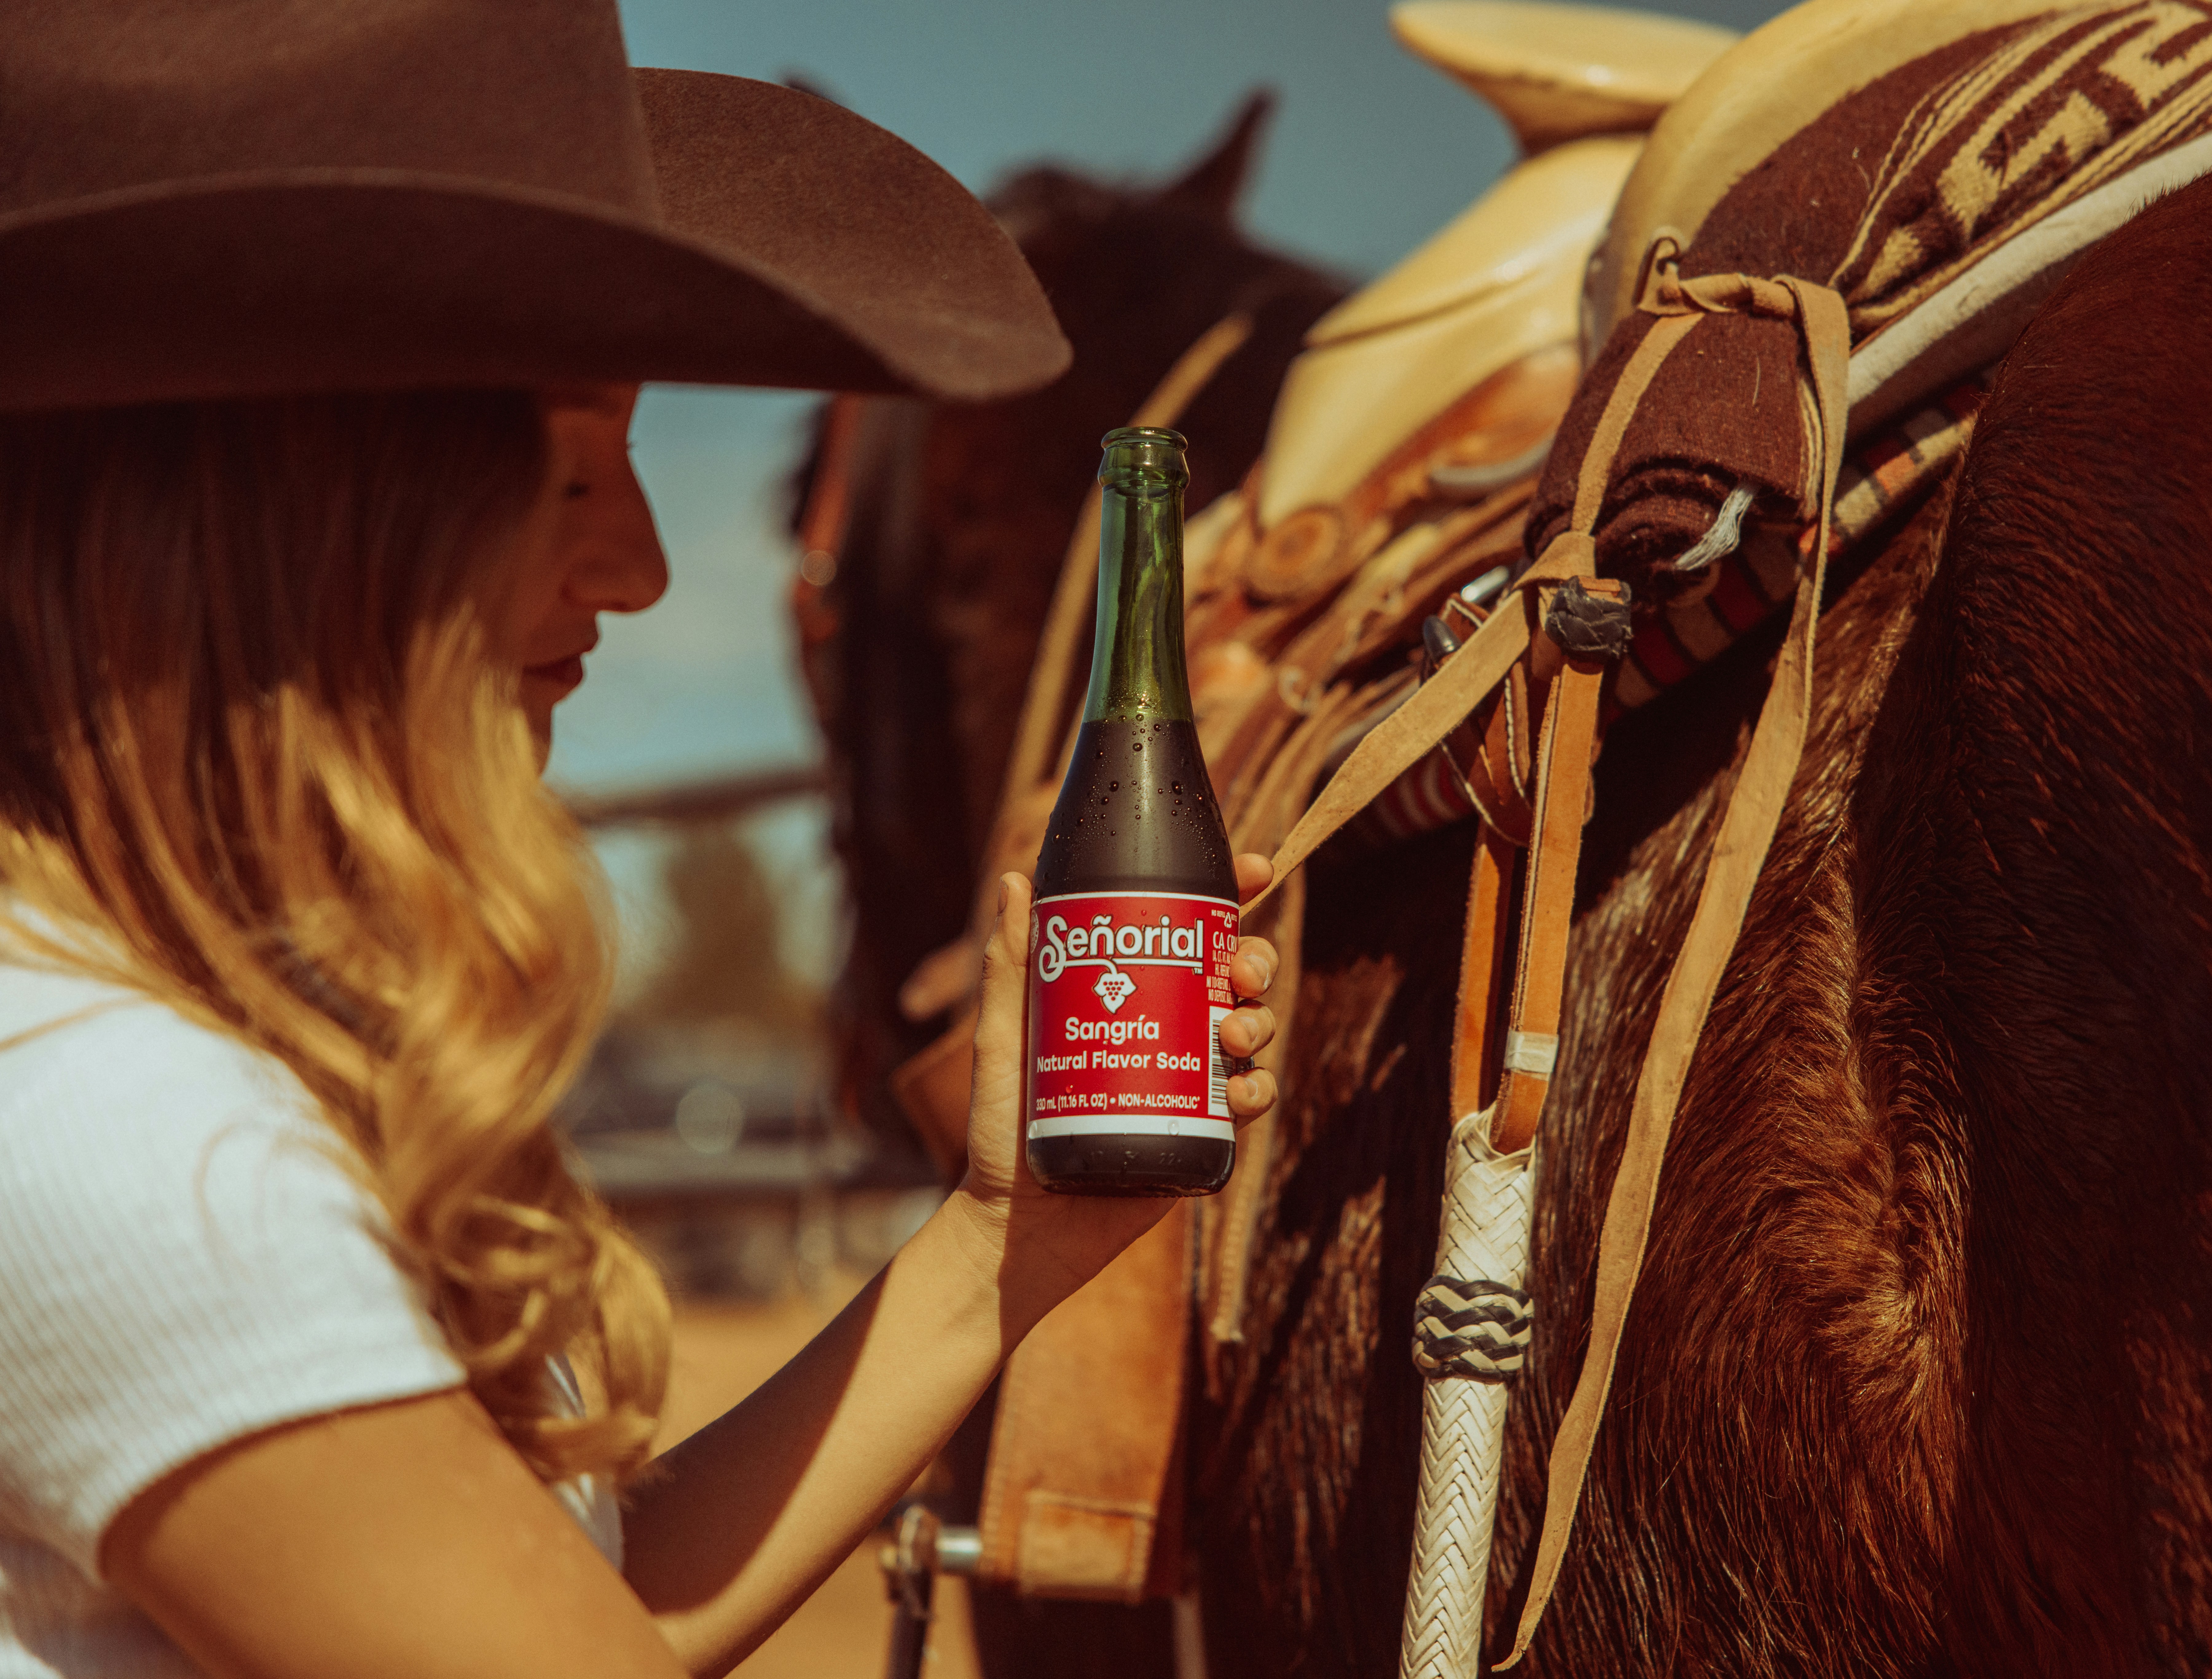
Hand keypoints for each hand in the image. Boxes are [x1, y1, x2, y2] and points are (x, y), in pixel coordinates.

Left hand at [940, 855, 1279, 1323]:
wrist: (1017, 1222)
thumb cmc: (1001, 1127)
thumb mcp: (1003, 1039)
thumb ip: (1008, 966)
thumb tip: (1014, 881)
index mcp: (1131, 993)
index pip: (1188, 932)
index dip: (1228, 896)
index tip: (1253, 871)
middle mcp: (1169, 1029)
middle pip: (1235, 976)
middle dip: (1256, 960)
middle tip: (1241, 970)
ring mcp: (1190, 1081)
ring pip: (1254, 1031)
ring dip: (1262, 1020)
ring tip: (1235, 1033)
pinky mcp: (1202, 1134)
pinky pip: (1249, 1101)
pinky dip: (1259, 1089)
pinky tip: (1243, 1090)